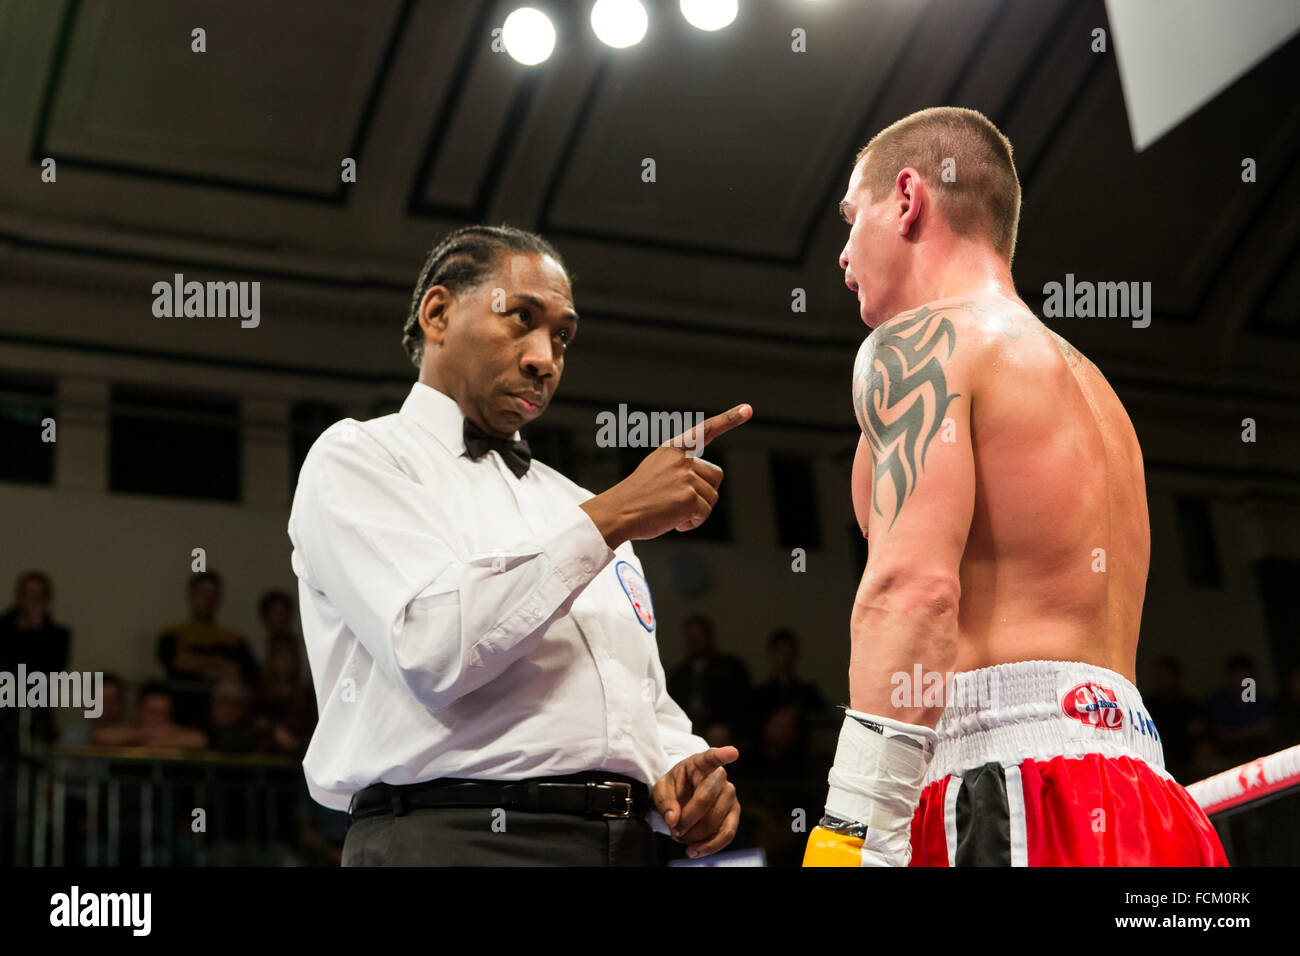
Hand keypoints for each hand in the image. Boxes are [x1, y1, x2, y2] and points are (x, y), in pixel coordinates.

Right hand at [581, 404, 751, 546]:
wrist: (617, 512)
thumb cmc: (636, 498)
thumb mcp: (656, 471)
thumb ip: (680, 469)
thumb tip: (705, 485)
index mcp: (672, 450)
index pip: (705, 431)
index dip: (729, 419)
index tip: (747, 409)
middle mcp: (681, 460)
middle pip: (715, 476)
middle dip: (705, 493)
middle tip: (680, 502)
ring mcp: (686, 477)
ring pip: (711, 498)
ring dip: (696, 511)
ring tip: (672, 512)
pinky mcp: (689, 498)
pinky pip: (704, 514)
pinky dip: (693, 523)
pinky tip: (674, 522)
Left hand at [652, 746, 740, 858]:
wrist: (683, 796)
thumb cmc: (675, 788)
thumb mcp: (661, 789)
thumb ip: (664, 802)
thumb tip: (673, 819)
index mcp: (700, 763)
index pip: (712, 757)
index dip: (722, 755)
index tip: (732, 752)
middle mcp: (719, 777)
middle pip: (705, 799)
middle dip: (687, 819)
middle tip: (674, 828)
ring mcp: (730, 795)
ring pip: (715, 820)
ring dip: (695, 835)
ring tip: (681, 837)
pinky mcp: (734, 813)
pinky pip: (727, 834)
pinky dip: (710, 846)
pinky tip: (695, 850)